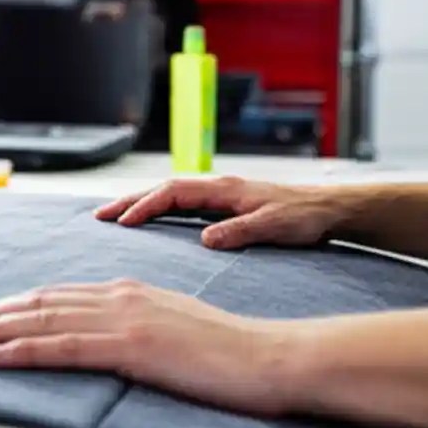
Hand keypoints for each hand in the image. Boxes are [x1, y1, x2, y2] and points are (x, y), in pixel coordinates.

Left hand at [0, 279, 299, 416]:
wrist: (272, 358)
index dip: (10, 306)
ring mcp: (126, 319)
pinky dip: (23, 348)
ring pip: (41, 319)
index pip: (56, 296)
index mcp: (130, 292)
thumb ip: (139, 331)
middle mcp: (120, 296)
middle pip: (38, 302)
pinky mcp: (133, 346)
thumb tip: (112, 345)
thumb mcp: (176, 332)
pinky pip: (65, 346)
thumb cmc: (232, 355)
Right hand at [94, 176, 342, 249]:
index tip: (123, 222)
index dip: (146, 205)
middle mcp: (218, 188)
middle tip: (99, 217)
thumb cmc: (304, 217)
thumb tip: (204, 239)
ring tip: (112, 219)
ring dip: (141, 205)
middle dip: (129, 201)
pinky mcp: (224, 208)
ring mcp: (220, 197)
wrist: (328, 210)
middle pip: (163, 190)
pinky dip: (158, 211)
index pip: (173, 192)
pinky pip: (181, 207)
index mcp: (224, 189)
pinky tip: (147, 225)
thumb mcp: (274, 226)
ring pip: (170, 197)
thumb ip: (239, 232)